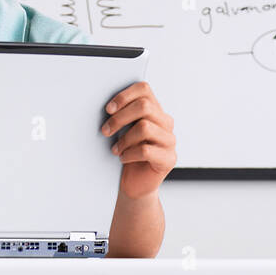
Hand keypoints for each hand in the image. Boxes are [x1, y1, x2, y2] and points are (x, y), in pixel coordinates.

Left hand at [101, 82, 175, 200]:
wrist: (135, 185)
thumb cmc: (127, 154)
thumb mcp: (123, 131)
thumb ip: (122, 115)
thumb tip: (107, 106)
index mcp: (155, 110)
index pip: (144, 89)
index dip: (124, 96)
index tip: (108, 109)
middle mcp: (166, 123)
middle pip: (144, 106)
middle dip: (120, 118)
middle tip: (105, 130)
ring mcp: (170, 141)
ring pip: (145, 127)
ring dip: (124, 138)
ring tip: (115, 148)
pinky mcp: (169, 159)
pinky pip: (146, 150)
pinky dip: (129, 154)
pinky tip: (123, 158)